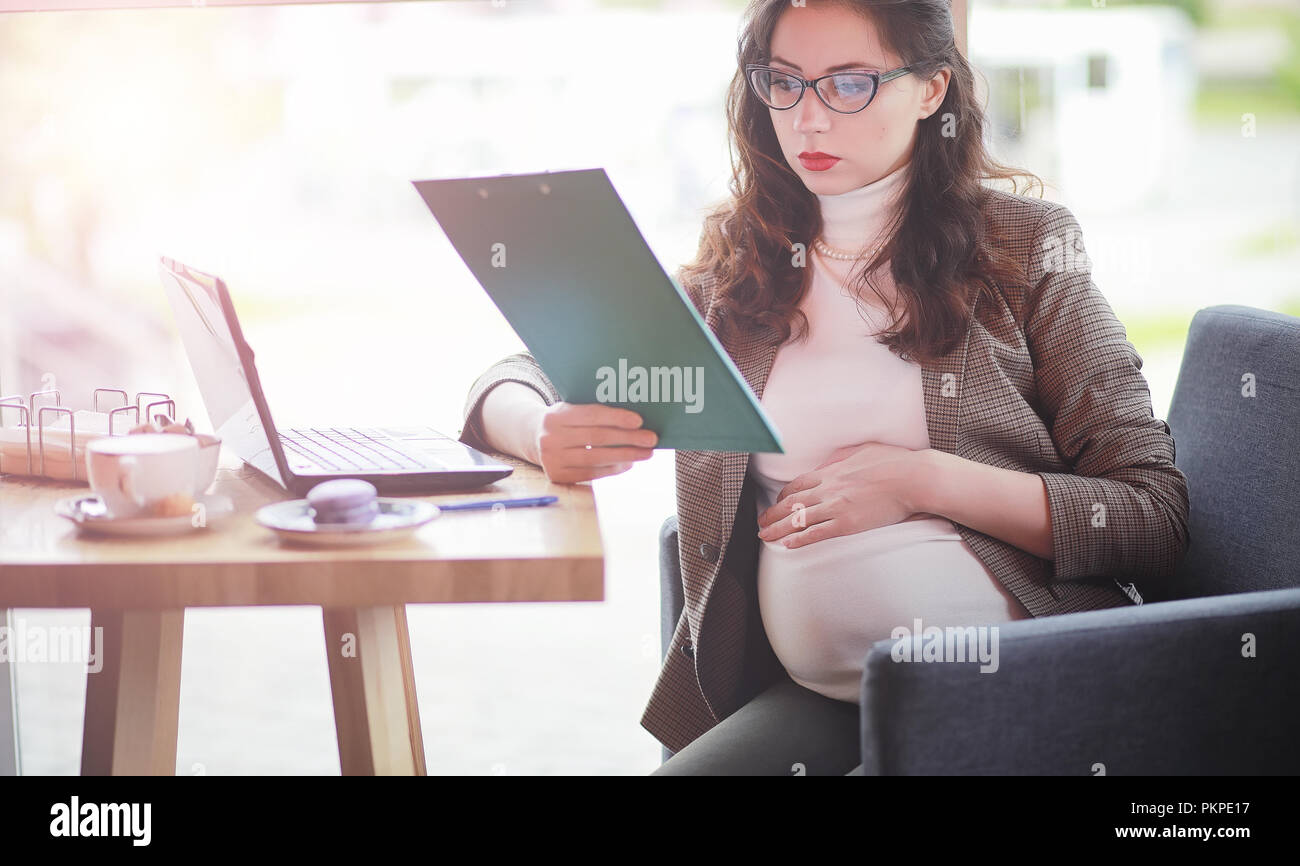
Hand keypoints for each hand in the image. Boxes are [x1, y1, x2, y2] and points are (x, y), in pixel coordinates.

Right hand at [530, 402, 658, 483]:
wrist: (532, 437)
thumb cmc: (564, 421)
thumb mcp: (571, 409)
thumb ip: (595, 412)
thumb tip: (634, 421)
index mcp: (556, 415)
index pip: (591, 415)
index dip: (616, 418)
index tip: (639, 421)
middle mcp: (551, 438)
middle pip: (597, 438)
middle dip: (628, 439)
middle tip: (651, 439)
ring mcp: (552, 459)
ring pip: (596, 458)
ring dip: (626, 456)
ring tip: (646, 453)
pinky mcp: (557, 476)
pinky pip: (591, 473)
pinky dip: (613, 469)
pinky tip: (628, 464)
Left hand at [755, 442, 929, 547]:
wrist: (914, 478)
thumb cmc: (895, 462)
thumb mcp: (862, 450)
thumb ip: (842, 458)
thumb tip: (831, 463)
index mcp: (832, 472)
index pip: (798, 485)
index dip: (783, 496)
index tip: (778, 503)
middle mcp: (828, 488)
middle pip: (791, 503)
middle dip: (772, 514)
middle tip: (761, 522)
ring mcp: (836, 506)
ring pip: (798, 519)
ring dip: (777, 529)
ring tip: (765, 537)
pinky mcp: (847, 523)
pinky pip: (816, 533)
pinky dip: (799, 539)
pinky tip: (787, 545)